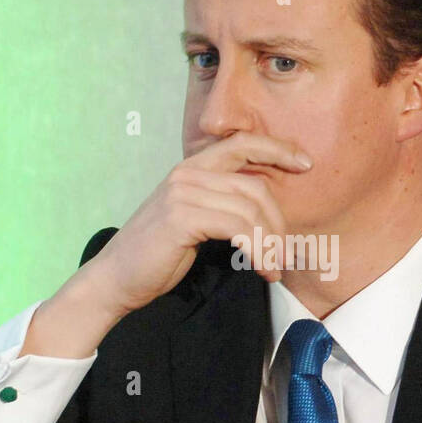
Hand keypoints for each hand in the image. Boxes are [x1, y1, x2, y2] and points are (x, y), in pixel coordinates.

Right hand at [21, 133, 311, 358]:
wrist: (116, 279)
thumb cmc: (158, 255)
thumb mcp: (195, 220)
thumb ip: (222, 206)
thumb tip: (267, 213)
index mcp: (192, 168)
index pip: (242, 143)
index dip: (277, 148)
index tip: (305, 164)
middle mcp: (188, 173)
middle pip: (255, 186)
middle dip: (279, 223)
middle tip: (285, 255)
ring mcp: (183, 192)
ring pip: (250, 209)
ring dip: (271, 243)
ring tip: (274, 268)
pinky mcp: (182, 216)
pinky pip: (238, 226)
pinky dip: (257, 249)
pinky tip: (261, 268)